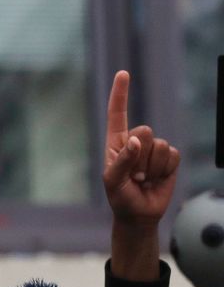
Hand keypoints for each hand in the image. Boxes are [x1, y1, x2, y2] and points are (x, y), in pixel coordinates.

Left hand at [103, 70, 179, 227]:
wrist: (139, 214)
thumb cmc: (120, 197)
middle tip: (133, 174)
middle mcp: (135, 141)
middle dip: (139, 156)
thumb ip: (122, 161)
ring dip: (151, 167)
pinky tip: (156, 180)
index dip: (120, 94)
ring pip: (159, 146)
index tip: (123, 73)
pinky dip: (164, 170)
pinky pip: (172, 156)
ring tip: (142, 179)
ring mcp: (152, 150)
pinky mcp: (169, 159)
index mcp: (116, 142)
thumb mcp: (113, 181)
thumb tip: (135, 140)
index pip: (117, 114)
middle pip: (144, 131)